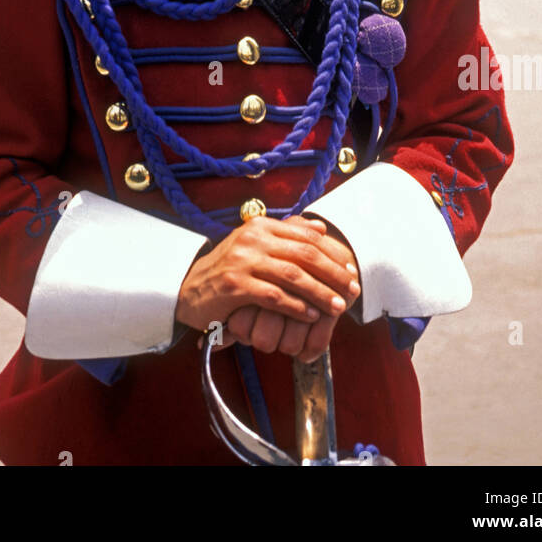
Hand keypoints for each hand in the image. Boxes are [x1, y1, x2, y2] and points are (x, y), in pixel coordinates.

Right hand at [216, 227, 359, 361]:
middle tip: (352, 289)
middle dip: (333, 273)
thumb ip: (286, 235)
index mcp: (261, 226)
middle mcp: (253, 239)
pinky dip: (297, 306)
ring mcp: (243, 261)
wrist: (189, 288)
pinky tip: (311, 315)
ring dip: (320, 292)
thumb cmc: (228, 268)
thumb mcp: (255, 244)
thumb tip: (321, 228)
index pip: (306, 236)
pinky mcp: (235, 285)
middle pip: (304, 254)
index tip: (351, 269)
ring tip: (338, 306)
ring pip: (293, 275)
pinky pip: (274, 296)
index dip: (332, 253)